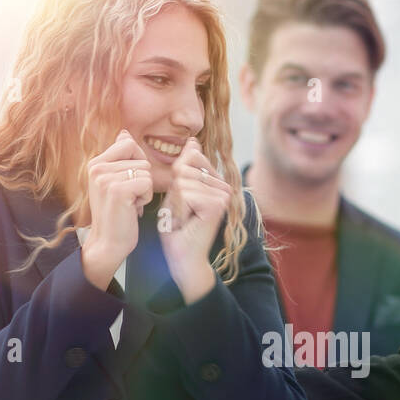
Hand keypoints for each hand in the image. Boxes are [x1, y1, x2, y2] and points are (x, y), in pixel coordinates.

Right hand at [81, 129, 153, 289]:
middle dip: (142, 179)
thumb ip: (119, 158)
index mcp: (96, 163)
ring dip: (144, 190)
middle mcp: (97, 167)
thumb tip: (124, 133)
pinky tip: (132, 209)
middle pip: (140, 158)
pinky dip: (145, 198)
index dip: (138, 163)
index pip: (128, 143)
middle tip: (128, 197)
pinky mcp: (117, 190)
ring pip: (146, 171)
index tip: (128, 183)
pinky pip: (147, 183)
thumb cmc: (117, 214)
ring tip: (129, 204)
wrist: (108, 243)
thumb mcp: (115, 182)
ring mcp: (105, 178)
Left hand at [160, 137, 230, 303]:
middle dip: (174, 192)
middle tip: (182, 214)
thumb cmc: (177, 228)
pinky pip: (185, 193)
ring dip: (176, 203)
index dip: (176, 179)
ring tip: (184, 219)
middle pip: (185, 168)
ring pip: (183, 181)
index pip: (191, 157)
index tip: (181, 202)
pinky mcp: (218, 205)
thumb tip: (193, 141)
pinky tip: (187, 222)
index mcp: (216, 180)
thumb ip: (184, 167)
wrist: (182, 258)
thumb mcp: (176, 191)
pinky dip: (179, 209)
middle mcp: (224, 186)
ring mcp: (223, 195)